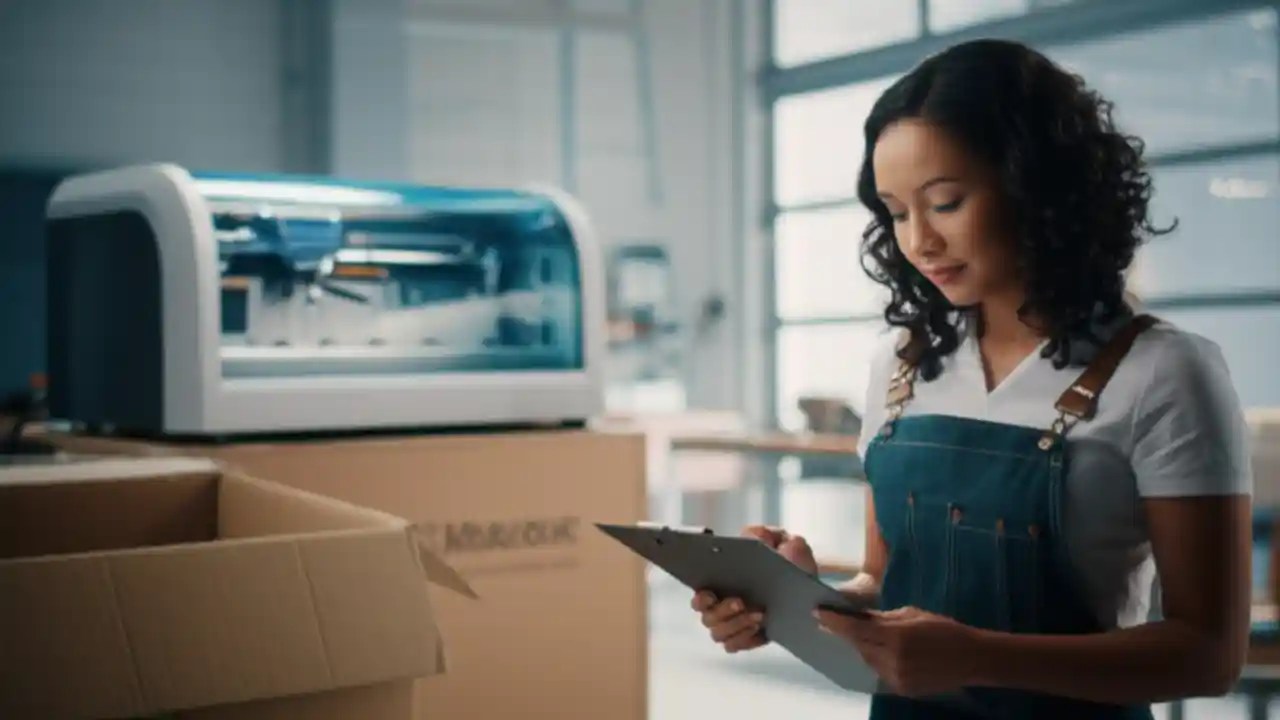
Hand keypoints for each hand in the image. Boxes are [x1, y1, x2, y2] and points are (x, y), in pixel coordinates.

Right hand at [690, 526, 815, 653]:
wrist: (809, 581)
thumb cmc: (789, 559)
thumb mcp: (782, 541)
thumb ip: (766, 534)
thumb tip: (756, 538)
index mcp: (720, 582)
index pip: (699, 595)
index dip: (700, 598)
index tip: (710, 594)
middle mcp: (721, 606)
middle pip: (708, 618)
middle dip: (722, 611)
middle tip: (740, 602)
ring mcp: (733, 624)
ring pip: (720, 634)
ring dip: (736, 625)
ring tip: (759, 614)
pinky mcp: (748, 637)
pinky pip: (736, 645)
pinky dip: (745, 638)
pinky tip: (761, 628)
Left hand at [814, 606, 980, 696]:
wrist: (972, 659)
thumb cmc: (943, 629)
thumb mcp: (912, 614)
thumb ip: (882, 617)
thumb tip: (857, 616)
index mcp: (896, 637)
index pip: (856, 629)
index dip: (834, 622)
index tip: (817, 613)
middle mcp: (893, 660)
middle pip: (858, 646)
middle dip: (845, 634)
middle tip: (830, 622)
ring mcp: (897, 678)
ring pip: (867, 661)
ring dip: (862, 647)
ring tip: (861, 635)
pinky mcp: (902, 689)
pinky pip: (880, 672)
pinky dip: (876, 660)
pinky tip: (880, 651)